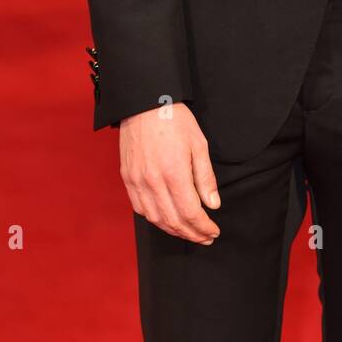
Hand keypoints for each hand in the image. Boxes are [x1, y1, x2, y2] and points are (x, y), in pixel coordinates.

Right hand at [119, 103, 220, 243]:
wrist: (144, 103)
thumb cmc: (174, 120)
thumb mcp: (199, 145)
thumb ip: (205, 178)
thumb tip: (212, 205)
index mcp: (174, 174)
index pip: (191, 213)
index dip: (204, 227)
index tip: (214, 231)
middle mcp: (153, 182)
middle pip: (173, 221)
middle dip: (192, 234)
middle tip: (205, 238)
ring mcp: (137, 182)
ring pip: (155, 219)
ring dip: (173, 230)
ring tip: (188, 232)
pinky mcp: (128, 178)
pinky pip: (140, 208)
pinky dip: (154, 219)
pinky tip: (166, 219)